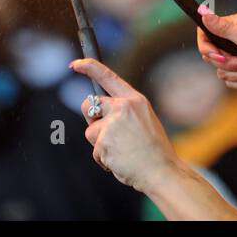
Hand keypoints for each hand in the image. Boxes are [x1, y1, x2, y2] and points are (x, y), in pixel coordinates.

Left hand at [69, 59, 182, 193]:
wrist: (161, 171)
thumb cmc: (154, 149)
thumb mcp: (144, 119)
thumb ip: (124, 111)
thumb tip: (99, 110)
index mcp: (135, 100)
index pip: (107, 76)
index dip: (89, 68)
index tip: (75, 64)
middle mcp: (122, 108)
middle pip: (89, 104)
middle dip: (90, 118)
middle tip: (106, 132)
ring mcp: (112, 125)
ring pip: (90, 131)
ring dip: (100, 143)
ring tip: (121, 151)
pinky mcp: (103, 142)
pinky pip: (95, 151)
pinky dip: (104, 159)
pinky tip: (120, 161)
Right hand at [196, 5, 236, 92]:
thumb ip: (223, 27)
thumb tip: (202, 11)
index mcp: (234, 25)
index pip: (205, 34)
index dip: (208, 48)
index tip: (219, 56)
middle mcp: (234, 39)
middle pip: (213, 56)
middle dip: (232, 64)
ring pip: (223, 71)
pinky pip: (231, 81)